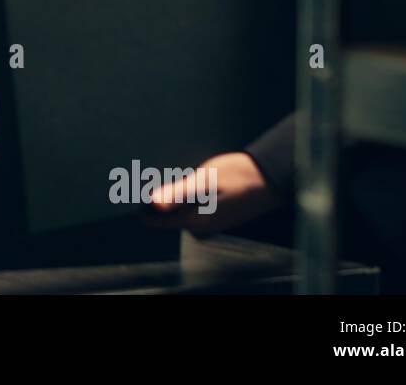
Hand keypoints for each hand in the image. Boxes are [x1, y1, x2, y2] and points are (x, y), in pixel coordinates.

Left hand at [143, 151, 282, 237]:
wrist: (270, 177)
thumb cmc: (240, 176)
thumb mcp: (206, 180)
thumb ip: (178, 193)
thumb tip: (153, 203)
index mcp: (195, 222)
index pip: (157, 221)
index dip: (144, 206)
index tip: (135, 191)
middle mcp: (201, 228)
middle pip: (168, 216)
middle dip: (160, 199)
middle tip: (157, 177)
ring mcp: (210, 224)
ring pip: (180, 211)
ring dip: (175, 196)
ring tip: (177, 177)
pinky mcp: (217, 216)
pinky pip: (192, 208)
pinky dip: (188, 196)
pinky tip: (193, 182)